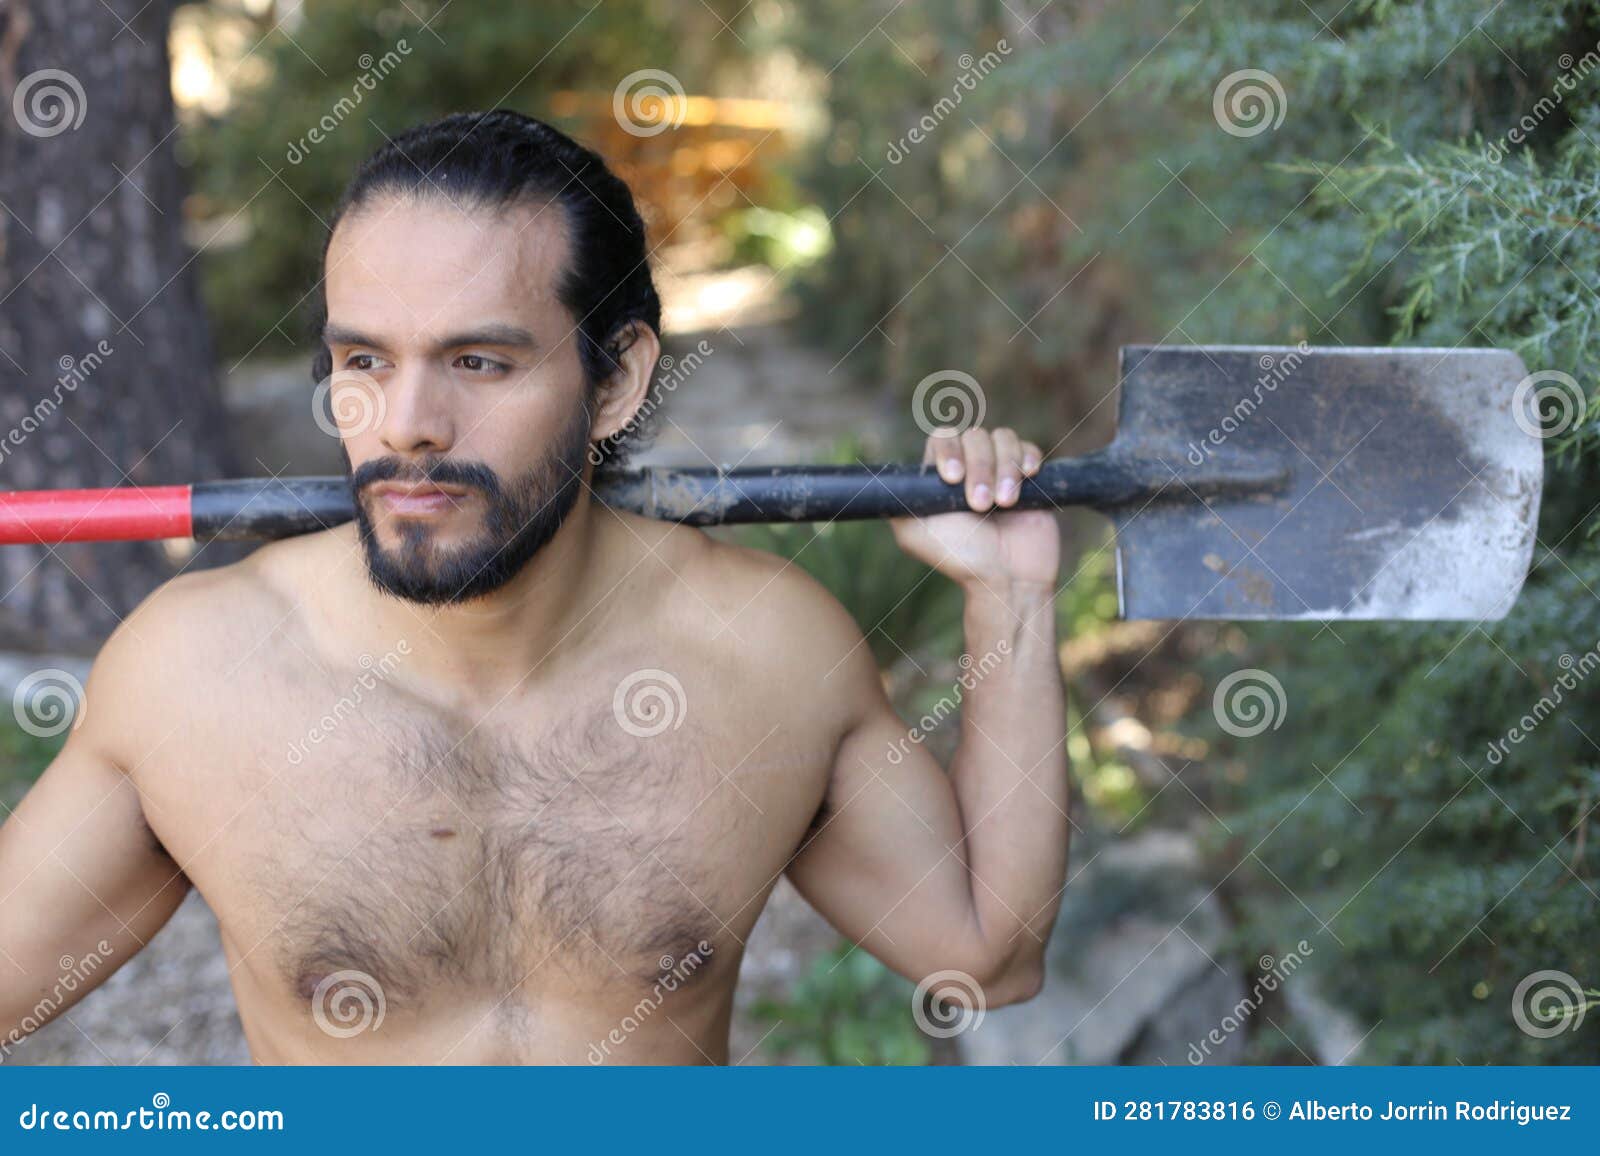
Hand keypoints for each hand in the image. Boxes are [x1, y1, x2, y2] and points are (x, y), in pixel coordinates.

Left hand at [889, 426, 1060, 592]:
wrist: (1007, 578)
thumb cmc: (961, 558)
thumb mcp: (914, 534)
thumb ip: (897, 503)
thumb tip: (883, 480)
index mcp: (941, 476)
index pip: (943, 438)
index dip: (949, 450)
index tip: (952, 477)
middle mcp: (970, 466)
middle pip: (974, 437)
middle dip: (979, 468)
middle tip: (980, 505)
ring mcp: (1000, 468)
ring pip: (1002, 438)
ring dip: (1004, 468)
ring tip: (1004, 504)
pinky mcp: (1028, 475)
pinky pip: (1028, 447)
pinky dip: (1027, 458)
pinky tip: (1028, 477)